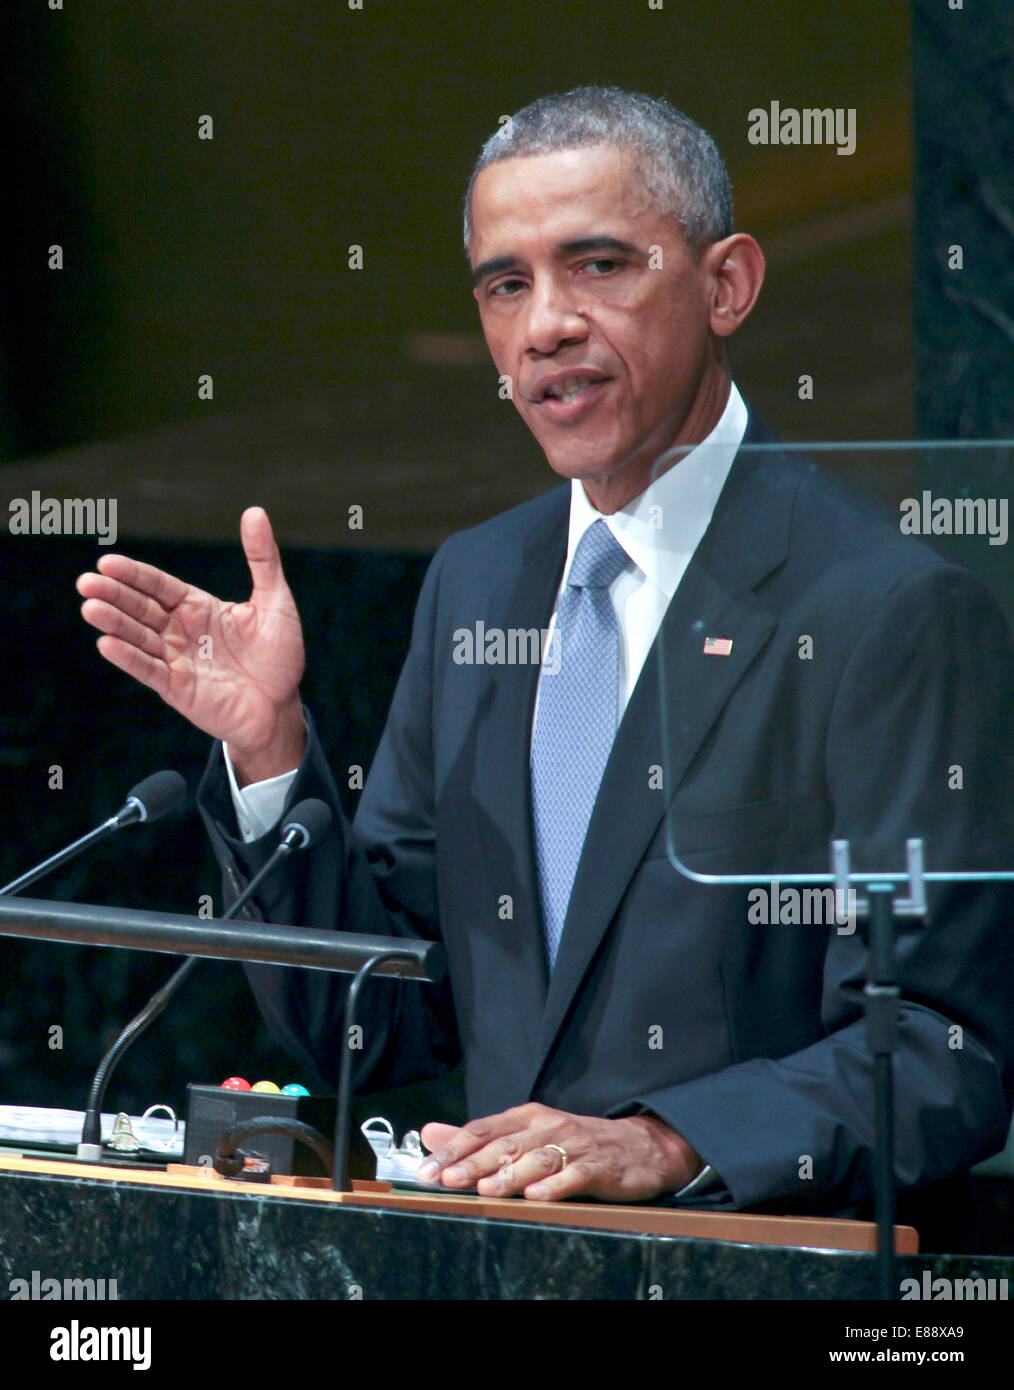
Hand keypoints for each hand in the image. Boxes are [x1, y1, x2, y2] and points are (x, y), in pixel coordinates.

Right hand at [76, 506, 306, 780]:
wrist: (283, 707)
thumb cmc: (279, 655)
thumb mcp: (275, 601)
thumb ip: (263, 560)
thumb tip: (255, 511)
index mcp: (198, 607)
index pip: (159, 586)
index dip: (134, 575)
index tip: (107, 562)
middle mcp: (181, 631)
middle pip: (141, 608)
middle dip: (114, 595)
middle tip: (86, 582)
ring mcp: (177, 660)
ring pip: (140, 637)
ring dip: (115, 623)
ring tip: (90, 608)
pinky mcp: (178, 689)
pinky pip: (150, 671)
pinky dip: (129, 658)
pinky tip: (107, 643)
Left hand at [417, 1103, 701, 1202]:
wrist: (638, 1145)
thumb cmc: (575, 1142)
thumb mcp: (526, 1135)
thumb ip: (479, 1138)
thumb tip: (431, 1134)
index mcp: (526, 1117)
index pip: (482, 1129)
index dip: (453, 1149)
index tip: (427, 1169)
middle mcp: (547, 1125)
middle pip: (505, 1144)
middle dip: (474, 1163)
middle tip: (448, 1180)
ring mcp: (574, 1145)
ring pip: (537, 1157)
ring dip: (511, 1173)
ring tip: (488, 1190)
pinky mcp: (598, 1166)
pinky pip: (574, 1174)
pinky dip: (555, 1184)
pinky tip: (538, 1195)